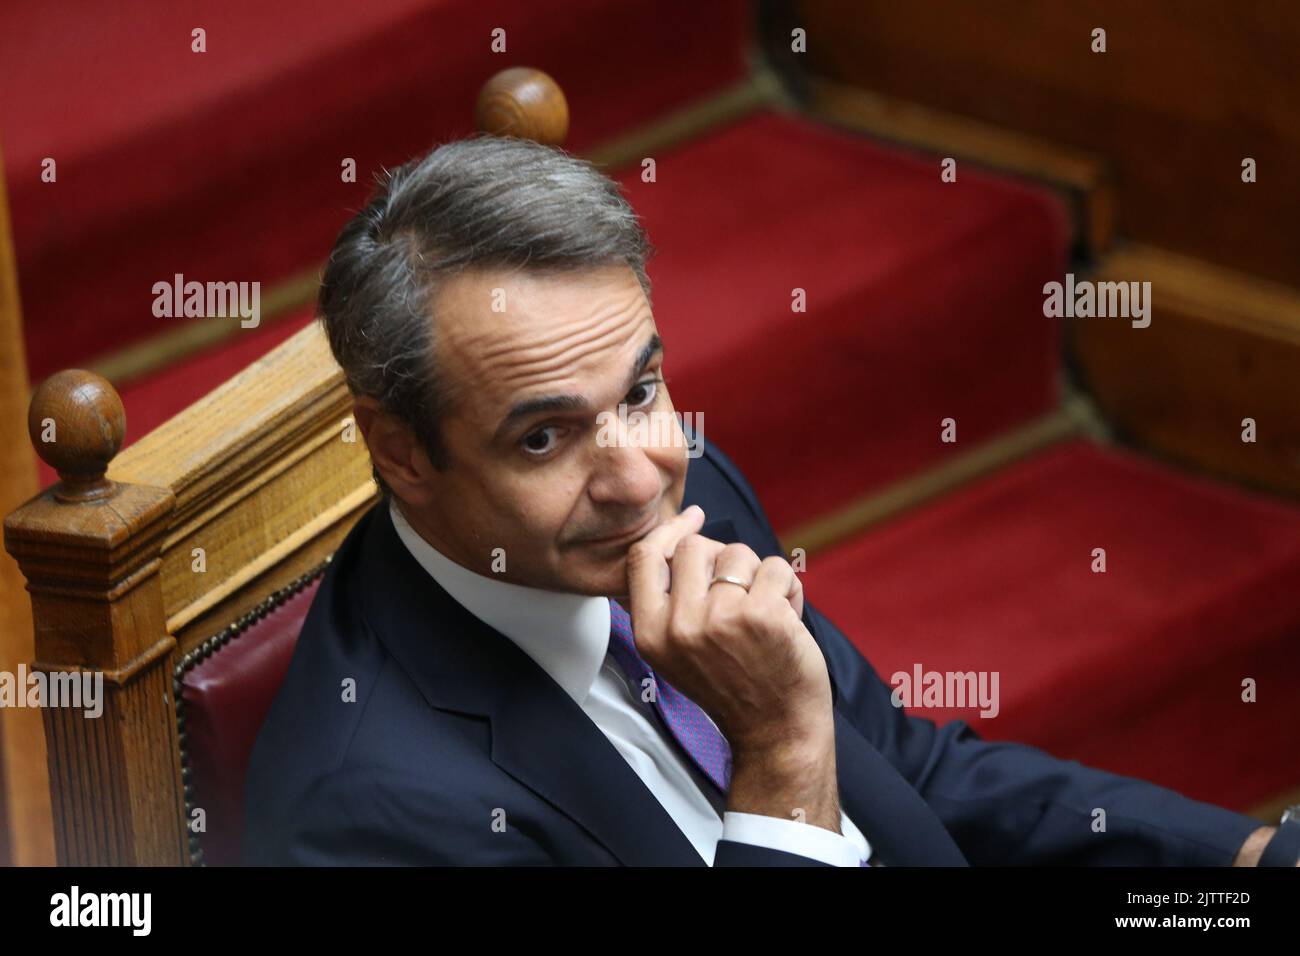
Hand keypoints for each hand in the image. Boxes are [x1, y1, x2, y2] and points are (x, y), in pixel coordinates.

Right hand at [625, 505, 840, 829]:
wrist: (775, 731)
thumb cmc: (732, 683)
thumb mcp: (676, 650)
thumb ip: (668, 600)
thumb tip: (680, 532)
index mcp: (651, 633)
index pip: (644, 557)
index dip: (670, 530)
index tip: (693, 518)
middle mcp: (680, 627)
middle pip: (694, 547)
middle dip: (723, 559)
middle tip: (740, 593)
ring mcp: (721, 619)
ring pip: (738, 553)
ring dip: (758, 575)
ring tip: (765, 612)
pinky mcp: (763, 616)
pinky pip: (776, 566)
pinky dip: (788, 587)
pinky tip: (787, 617)